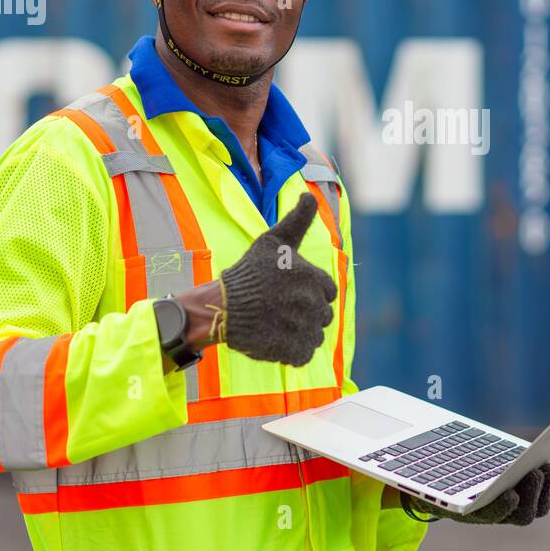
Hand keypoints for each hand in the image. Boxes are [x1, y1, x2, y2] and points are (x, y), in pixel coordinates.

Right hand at [176, 193, 336, 366]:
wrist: (222, 306)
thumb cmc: (249, 272)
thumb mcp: (274, 240)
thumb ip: (297, 219)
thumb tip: (309, 195)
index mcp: (315, 279)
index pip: (327, 291)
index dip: (310, 291)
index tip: (289, 291)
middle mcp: (314, 305)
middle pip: (322, 315)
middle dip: (305, 312)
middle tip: (279, 307)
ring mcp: (305, 330)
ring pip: (314, 335)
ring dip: (299, 332)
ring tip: (275, 323)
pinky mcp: (294, 352)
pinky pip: (304, 355)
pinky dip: (292, 351)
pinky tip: (274, 338)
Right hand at [402, 463, 549, 525]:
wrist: (442, 490)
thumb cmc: (436, 477)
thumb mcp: (431, 468)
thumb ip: (436, 460)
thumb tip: (412, 441)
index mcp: (469, 511)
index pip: (490, 515)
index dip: (502, 508)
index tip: (510, 495)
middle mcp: (493, 515)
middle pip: (522, 515)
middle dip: (532, 493)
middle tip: (536, 471)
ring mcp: (510, 510)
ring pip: (536, 508)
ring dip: (545, 488)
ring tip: (546, 465)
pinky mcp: (522, 498)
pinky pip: (542, 495)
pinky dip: (548, 482)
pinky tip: (547, 462)